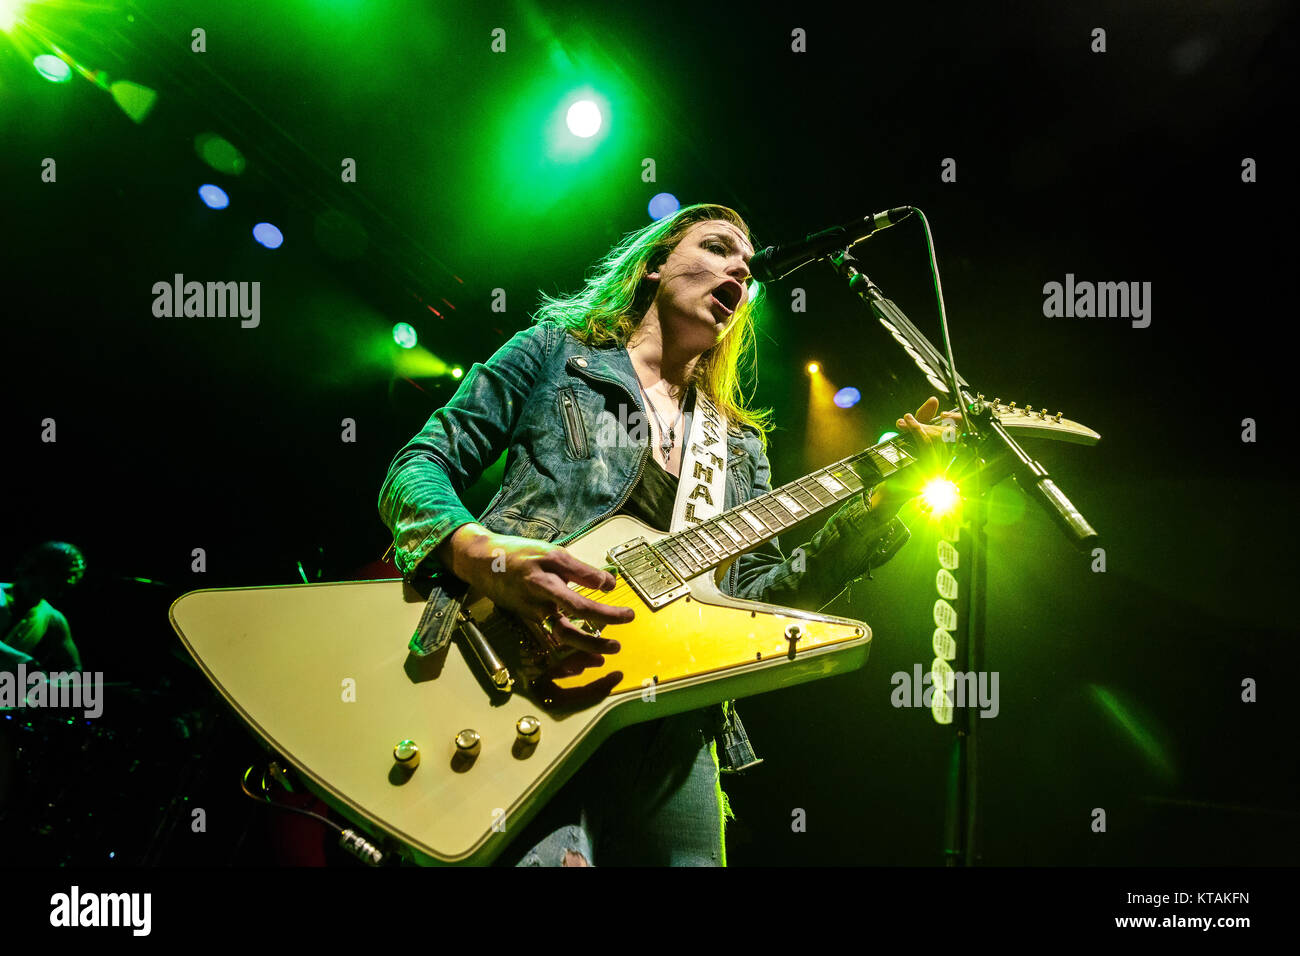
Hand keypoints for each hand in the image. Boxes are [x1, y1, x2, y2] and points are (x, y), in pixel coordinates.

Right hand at [439, 524, 631, 656]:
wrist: (483, 562)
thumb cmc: (521, 554)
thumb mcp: (553, 554)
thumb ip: (581, 571)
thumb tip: (609, 584)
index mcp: (545, 587)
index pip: (580, 606)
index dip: (606, 614)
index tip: (628, 615)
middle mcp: (538, 607)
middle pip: (568, 633)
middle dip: (595, 643)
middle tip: (618, 647)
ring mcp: (532, 616)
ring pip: (559, 639)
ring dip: (585, 648)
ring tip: (607, 650)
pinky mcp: (529, 619)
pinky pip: (552, 636)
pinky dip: (570, 646)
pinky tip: (586, 651)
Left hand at [872, 397, 961, 513]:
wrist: (888, 493)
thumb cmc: (899, 467)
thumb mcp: (911, 439)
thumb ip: (924, 419)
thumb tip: (934, 399)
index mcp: (944, 457)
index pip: (955, 433)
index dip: (954, 420)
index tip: (943, 413)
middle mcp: (945, 463)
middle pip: (944, 434)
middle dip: (925, 423)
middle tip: (907, 419)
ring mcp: (938, 468)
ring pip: (934, 437)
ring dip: (918, 426)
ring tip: (905, 421)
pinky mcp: (927, 469)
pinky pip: (925, 444)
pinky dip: (916, 430)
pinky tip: (908, 422)